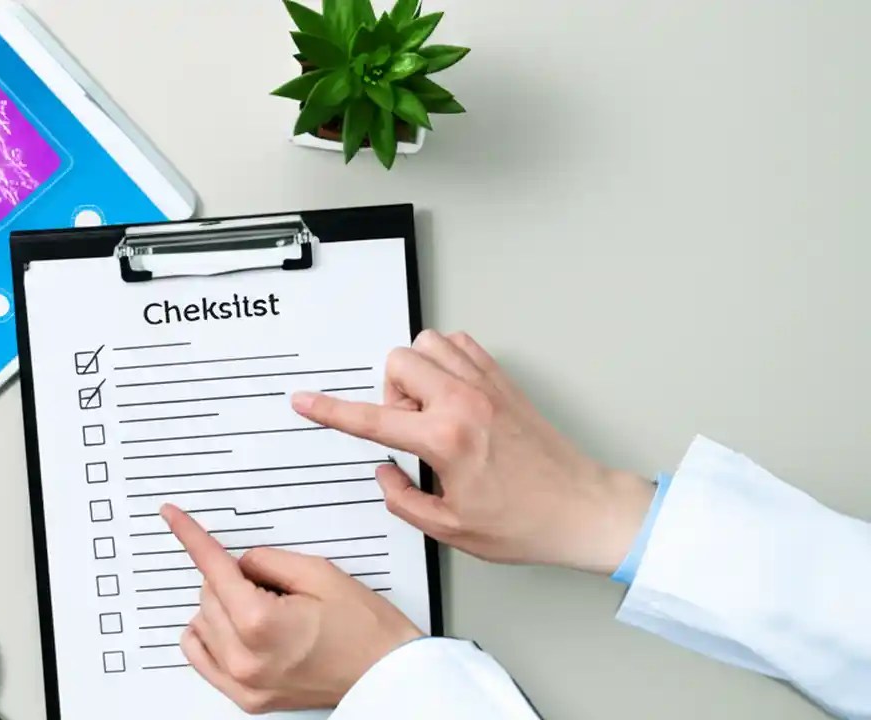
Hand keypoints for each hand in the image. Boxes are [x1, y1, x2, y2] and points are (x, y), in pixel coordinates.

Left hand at [160, 504, 422, 712]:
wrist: (386, 673)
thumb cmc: (365, 629)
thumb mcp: (318, 573)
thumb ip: (267, 560)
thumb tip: (239, 562)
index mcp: (260, 625)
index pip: (214, 568)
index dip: (191, 536)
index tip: (173, 518)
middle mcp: (245, 660)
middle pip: (208, 595)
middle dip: (232, 577)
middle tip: (271, 581)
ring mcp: (244, 684)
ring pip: (203, 623)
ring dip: (223, 606)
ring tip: (267, 609)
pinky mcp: (247, 699)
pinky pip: (203, 659)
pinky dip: (210, 635)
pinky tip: (233, 627)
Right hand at [291, 330, 654, 574]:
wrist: (582, 510)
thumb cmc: (528, 522)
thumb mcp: (451, 529)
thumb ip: (404, 500)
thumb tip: (387, 476)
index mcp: (446, 441)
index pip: (372, 419)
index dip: (331, 410)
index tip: (306, 401)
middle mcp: (465, 403)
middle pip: (398, 362)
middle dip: (389, 392)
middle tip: (405, 427)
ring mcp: (487, 386)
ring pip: (428, 343)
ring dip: (416, 372)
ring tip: (428, 410)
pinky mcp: (505, 383)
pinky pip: (461, 345)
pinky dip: (446, 360)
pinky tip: (450, 394)